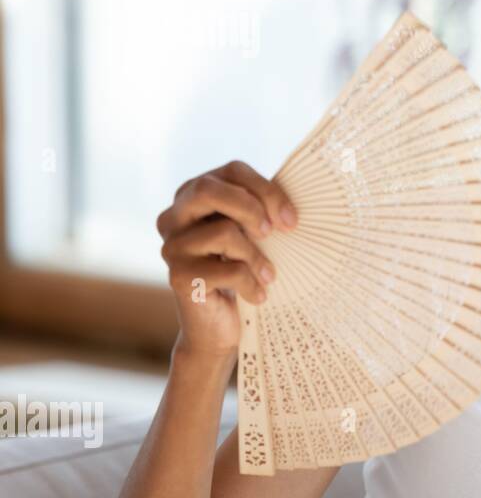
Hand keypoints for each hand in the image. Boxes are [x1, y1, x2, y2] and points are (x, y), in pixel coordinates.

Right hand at [156, 160, 297, 360]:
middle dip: (251, 207)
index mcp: (192, 195)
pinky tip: (258, 295)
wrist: (218, 327)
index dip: (266, 189)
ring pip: (223, 231)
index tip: (291, 219)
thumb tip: (288, 205)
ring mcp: (171, 247)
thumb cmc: (242, 270)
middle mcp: (173, 217)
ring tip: (268, 275)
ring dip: (256, 256)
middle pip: (208, 189)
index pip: (232, 170)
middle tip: (273, 233)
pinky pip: (229, 270)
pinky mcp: (178, 277)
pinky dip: (252, 284)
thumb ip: (259, 208)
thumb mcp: (252, 233)